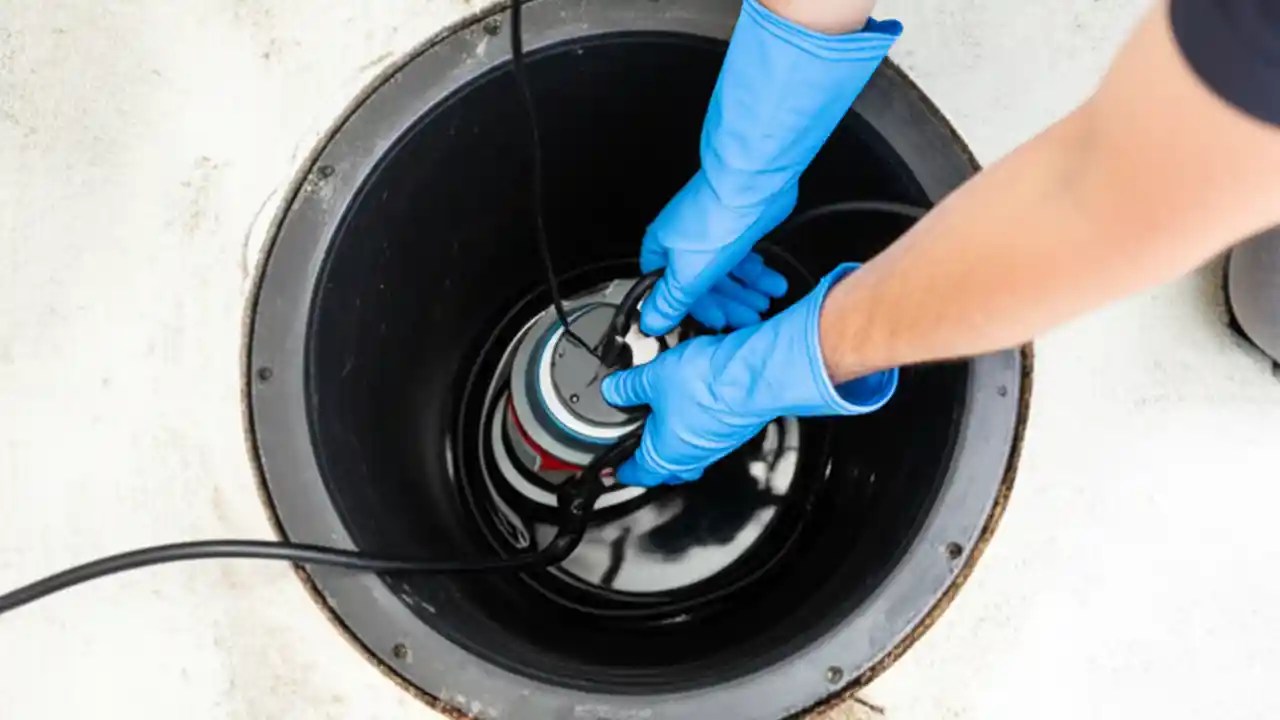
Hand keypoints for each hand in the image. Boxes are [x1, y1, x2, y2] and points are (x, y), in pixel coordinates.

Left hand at [603, 264, 897, 486]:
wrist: (753, 373)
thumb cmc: (706, 384)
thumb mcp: (651, 378)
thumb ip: (628, 387)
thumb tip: (614, 389)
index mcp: (665, 454)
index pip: (638, 473)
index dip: (620, 472)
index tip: (612, 473)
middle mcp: (693, 457)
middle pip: (668, 470)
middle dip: (653, 463)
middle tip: (639, 451)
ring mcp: (717, 444)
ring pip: (692, 453)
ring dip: (677, 442)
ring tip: (666, 420)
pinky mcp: (734, 427)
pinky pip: (710, 436)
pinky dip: (698, 426)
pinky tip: (695, 406)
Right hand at [637, 0, 901, 335]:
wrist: (752, 182)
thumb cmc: (717, 217)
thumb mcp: (690, 273)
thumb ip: (671, 300)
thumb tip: (651, 322)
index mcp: (663, 249)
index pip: (669, 291)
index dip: (691, 311)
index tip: (710, 324)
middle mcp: (684, 241)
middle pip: (701, 284)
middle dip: (725, 304)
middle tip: (744, 318)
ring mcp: (710, 233)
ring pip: (725, 273)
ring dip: (744, 292)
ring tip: (761, 304)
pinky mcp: (736, 227)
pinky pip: (743, 259)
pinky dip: (756, 274)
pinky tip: (770, 283)